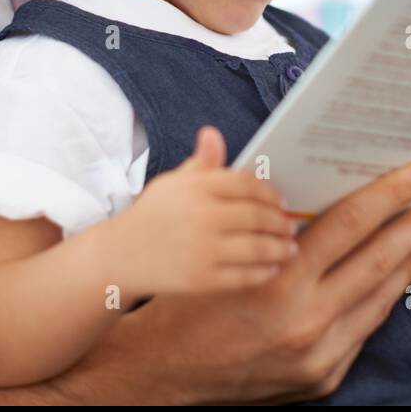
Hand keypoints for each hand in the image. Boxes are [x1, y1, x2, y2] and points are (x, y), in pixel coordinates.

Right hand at [21, 156, 410, 403]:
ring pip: (379, 299)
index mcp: (277, 279)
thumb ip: (218, 190)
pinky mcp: (321, 378)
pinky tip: (400, 278)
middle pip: (377, 261)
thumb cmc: (178, 304)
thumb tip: (218, 137)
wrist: (158, 378)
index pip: (349, 225)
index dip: (389, 194)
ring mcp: (317, 355)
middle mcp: (305, 320)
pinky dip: (385, 299)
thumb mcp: (199, 244)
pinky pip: (364, 330)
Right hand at [112, 125, 296, 294]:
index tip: (281, 201)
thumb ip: (201, 163)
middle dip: (279, 221)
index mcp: (196, 187)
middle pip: (256, 215)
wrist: (119, 256)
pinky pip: (245, 275)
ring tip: (289, 247)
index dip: (269, 193)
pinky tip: (273, 267)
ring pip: (257, 247)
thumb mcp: (172, 183)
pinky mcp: (203, 279)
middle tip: (291, 224)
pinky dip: (265, 271)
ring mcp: (203, 249)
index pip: (247, 184)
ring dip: (279, 247)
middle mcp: (201, 215)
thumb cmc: (152, 215)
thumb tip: (212, 132)